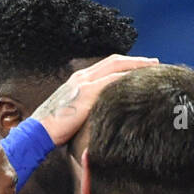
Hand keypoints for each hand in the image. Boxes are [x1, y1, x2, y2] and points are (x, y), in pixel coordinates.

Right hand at [33, 55, 159, 147]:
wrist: (38, 132)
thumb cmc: (54, 130)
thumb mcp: (73, 116)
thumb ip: (88, 111)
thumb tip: (103, 120)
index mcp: (78, 80)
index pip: (106, 66)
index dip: (124, 65)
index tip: (141, 67)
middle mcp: (82, 77)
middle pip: (114, 61)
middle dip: (136, 61)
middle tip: (155, 63)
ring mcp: (84, 83)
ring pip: (115, 67)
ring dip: (136, 66)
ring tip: (154, 68)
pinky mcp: (86, 93)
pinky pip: (111, 81)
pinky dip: (127, 78)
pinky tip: (141, 80)